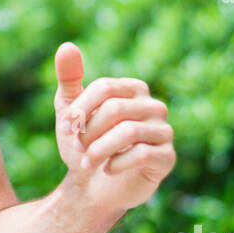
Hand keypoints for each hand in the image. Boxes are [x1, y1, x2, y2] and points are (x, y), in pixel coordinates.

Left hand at [53, 41, 175, 213]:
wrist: (95, 186)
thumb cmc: (85, 143)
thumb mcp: (70, 111)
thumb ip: (69, 79)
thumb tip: (67, 46)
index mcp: (133, 89)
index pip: (105, 88)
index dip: (81, 108)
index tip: (66, 128)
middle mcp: (154, 106)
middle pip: (116, 109)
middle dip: (89, 131)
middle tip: (77, 148)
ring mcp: (164, 132)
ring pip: (128, 132)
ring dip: (99, 149)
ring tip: (86, 162)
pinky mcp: (167, 157)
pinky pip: (142, 154)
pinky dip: (116, 164)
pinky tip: (107, 170)